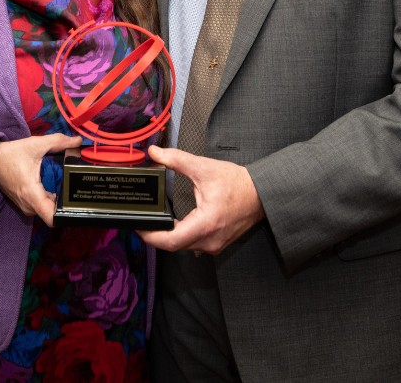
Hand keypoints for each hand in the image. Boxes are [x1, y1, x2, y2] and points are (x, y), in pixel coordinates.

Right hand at [0, 132, 80, 226]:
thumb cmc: (11, 154)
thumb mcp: (36, 144)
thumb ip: (59, 142)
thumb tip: (78, 142)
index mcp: (32, 194)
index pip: (51, 218)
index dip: (67, 214)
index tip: (78, 203)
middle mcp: (29, 206)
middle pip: (55, 211)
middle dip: (66, 199)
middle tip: (77, 184)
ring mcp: (26, 207)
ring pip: (49, 207)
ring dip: (58, 197)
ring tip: (66, 181)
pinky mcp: (25, 204)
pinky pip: (42, 204)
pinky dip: (50, 195)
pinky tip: (54, 182)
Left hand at [138, 145, 265, 254]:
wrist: (261, 194)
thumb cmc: (238, 184)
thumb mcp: (204, 168)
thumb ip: (176, 160)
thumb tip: (154, 153)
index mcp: (205, 224)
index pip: (170, 241)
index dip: (150, 236)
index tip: (139, 225)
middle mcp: (209, 240)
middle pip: (173, 246)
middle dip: (155, 235)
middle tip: (142, 221)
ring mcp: (214, 245)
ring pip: (182, 247)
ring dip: (168, 237)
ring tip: (154, 222)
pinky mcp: (216, 244)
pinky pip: (192, 245)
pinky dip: (180, 237)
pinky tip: (173, 226)